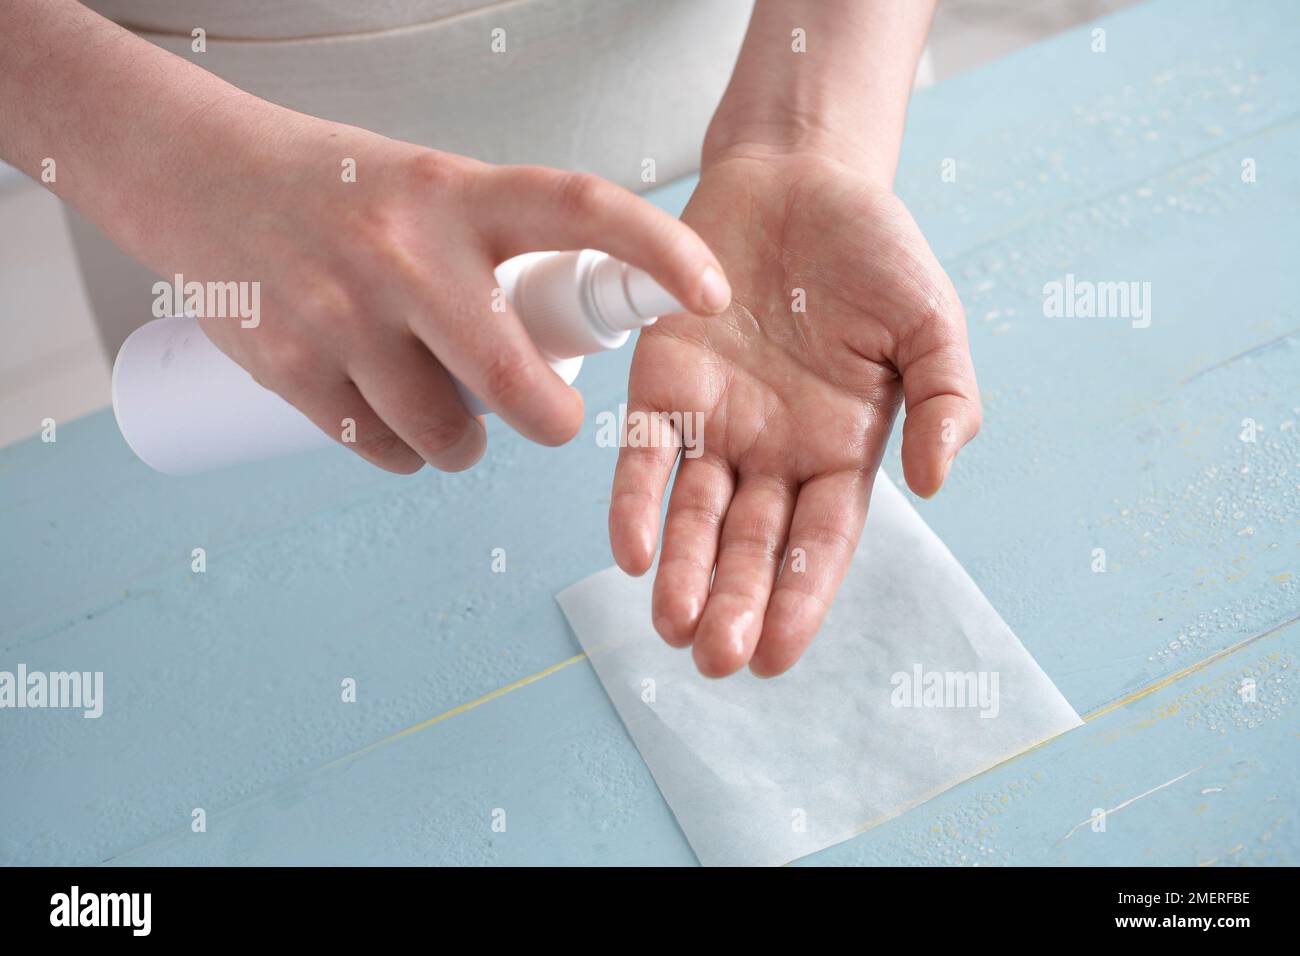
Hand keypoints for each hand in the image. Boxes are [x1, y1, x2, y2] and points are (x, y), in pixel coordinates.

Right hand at [131, 100, 731, 472]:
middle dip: (547, 420)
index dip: (658, 252)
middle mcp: (403, 251)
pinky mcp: (288, 366)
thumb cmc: (342, 193)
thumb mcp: (433, 188)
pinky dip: (399, 450)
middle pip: (515, 382)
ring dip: (461, 442)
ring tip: (442, 401)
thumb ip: (500, 253)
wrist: (201, 176)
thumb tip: (568, 345)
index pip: (581, 210)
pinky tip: (385, 411)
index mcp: (458, 193)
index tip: (713, 294)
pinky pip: (380, 451)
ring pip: (447, 435)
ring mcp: (340, 313)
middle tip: (547, 416)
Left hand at [608, 147, 979, 676]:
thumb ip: (946, 400)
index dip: (801, 597)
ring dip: (682, 570)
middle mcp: (774, 451)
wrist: (800, 178)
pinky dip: (636, 500)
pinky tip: (630, 551)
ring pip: (694, 513)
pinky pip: (644, 452)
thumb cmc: (875, 253)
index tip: (779, 655)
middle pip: (752, 542)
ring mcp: (715, 421)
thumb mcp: (933, 323)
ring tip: (670, 625)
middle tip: (716, 656)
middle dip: (735, 601)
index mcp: (841, 449)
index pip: (821, 540)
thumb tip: (936, 482)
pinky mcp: (662, 383)